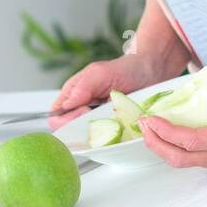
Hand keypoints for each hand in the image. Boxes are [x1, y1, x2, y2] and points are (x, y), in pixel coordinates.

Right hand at [49, 52, 171, 128]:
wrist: (150, 72)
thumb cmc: (124, 68)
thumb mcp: (100, 73)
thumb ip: (82, 87)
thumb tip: (65, 105)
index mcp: (72, 94)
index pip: (56, 117)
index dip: (67, 119)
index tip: (86, 109)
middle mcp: (82, 108)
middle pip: (70, 130)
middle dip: (84, 124)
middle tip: (101, 111)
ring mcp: (97, 118)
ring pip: (89, 136)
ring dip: (100, 128)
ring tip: (113, 113)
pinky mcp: (111, 125)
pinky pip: (107, 137)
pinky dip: (113, 132)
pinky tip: (121, 121)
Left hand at [138, 67, 206, 168]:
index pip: (193, 141)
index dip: (169, 131)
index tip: (151, 118)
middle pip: (180, 158)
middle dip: (156, 143)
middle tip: (142, 123)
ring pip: (179, 161)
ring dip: (159, 146)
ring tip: (146, 126)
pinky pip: (184, 157)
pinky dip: (167, 145)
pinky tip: (159, 130)